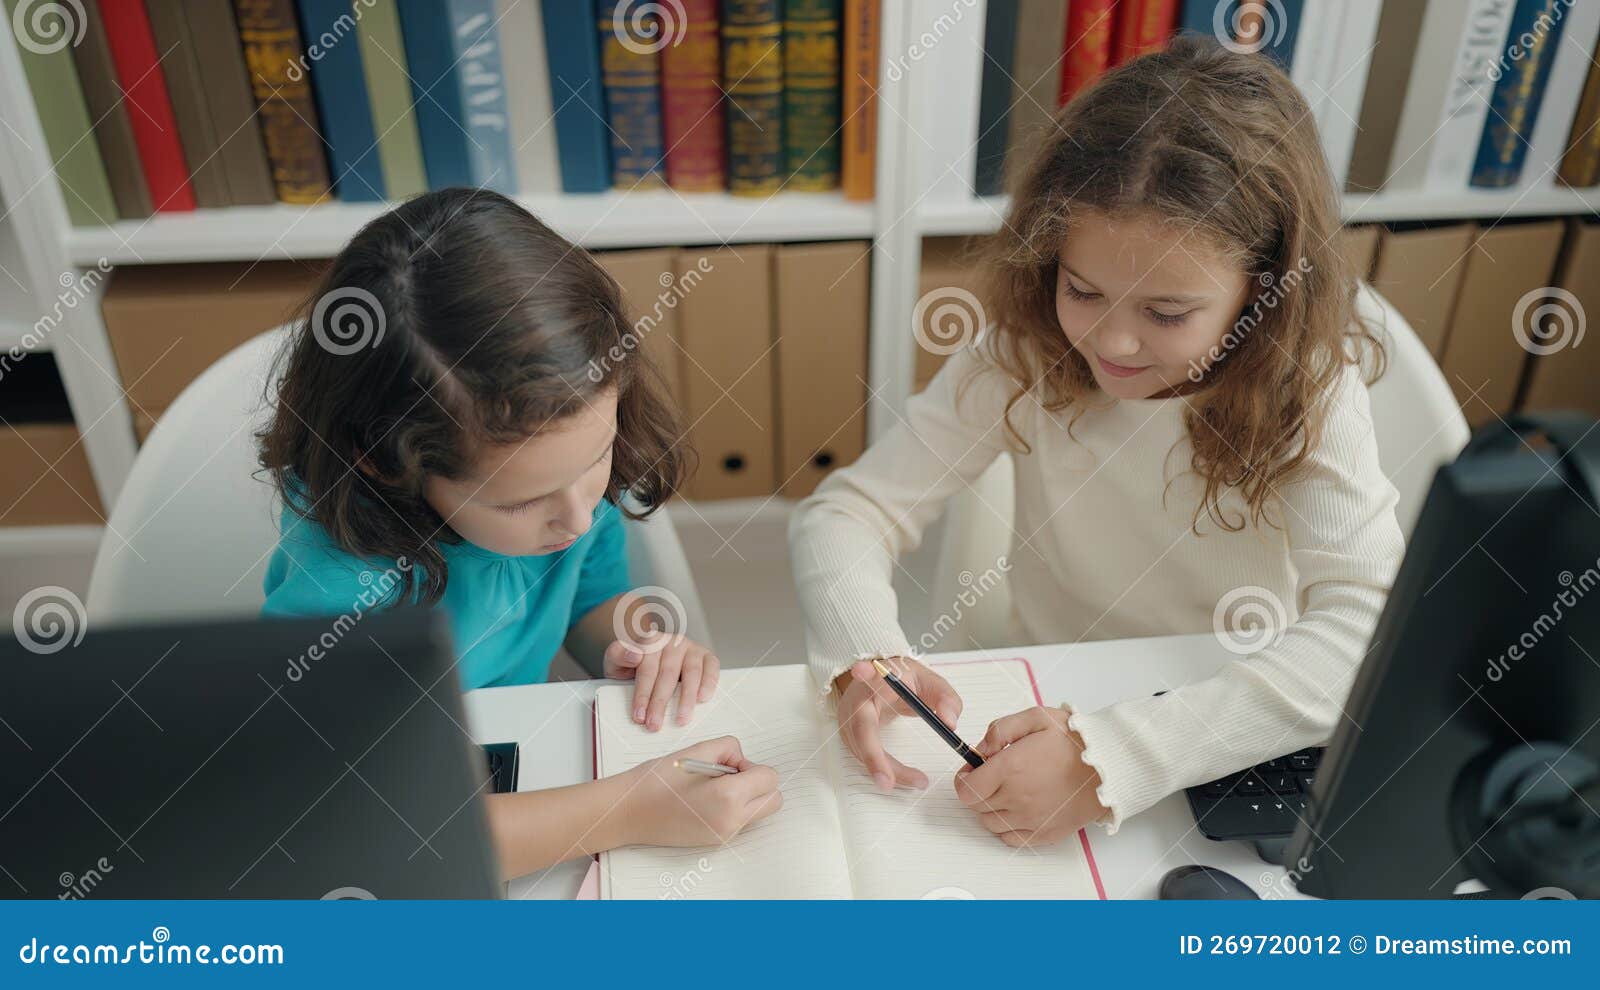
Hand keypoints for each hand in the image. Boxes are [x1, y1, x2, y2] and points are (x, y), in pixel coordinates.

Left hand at [604, 630, 719, 729]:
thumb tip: (633, 654)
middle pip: (667, 674)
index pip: (646, 670)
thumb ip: (618, 655)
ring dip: (686, 699)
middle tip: (655, 724)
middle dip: (660, 703)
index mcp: (649, 641)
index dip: (642, 695)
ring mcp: (690, 647)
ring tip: (681, 719)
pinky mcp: (705, 655)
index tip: (639, 716)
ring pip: (691, 672)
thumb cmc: (633, 665)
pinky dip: (709, 683)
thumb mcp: (616, 662)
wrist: (647, 659)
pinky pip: (711, 667)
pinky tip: (703, 699)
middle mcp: (672, 642)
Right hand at [619, 736, 782, 846]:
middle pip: (773, 800)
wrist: (629, 813)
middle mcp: (731, 821)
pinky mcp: (716, 842)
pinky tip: (706, 801)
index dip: (752, 765)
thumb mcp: (697, 750)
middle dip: (759, 783)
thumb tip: (742, 761)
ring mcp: (725, 835)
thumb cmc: (656, 781)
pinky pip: (741, 822)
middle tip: (730, 775)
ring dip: (747, 797)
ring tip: (715, 788)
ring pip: (759, 812)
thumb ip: (729, 749)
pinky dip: (733, 808)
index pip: (769, 778)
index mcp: (728, 797)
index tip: (730, 764)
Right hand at [835, 657, 963, 791]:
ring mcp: (850, 720)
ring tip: (919, 781)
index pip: (872, 674)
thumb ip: (946, 699)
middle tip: (886, 781)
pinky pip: (867, 758)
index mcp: (879, 680)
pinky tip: (910, 778)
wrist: (882, 683)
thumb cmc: (906, 683)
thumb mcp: (931, 683)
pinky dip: (888, 770)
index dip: (865, 673)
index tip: (860, 670)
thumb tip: (950, 723)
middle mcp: (859, 699)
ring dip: (889, 770)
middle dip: (873, 756)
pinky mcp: (852, 737)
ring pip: (863, 750)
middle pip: (861, 728)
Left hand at [953, 706, 1107, 847]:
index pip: (966, 789)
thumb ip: (1001, 729)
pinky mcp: (1044, 834)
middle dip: (980, 790)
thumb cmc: (1075, 741)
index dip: (965, 779)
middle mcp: (1017, 798)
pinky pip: (1010, 838)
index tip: (974, 770)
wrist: (1110, 765)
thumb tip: (981, 748)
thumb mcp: (1036, 718)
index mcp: (1011, 768)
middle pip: (976, 807)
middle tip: (996, 776)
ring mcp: (1031, 819)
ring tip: (1011, 790)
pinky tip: (1021, 809)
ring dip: (993, 808)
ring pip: (990, 823)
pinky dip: (1008, 827)